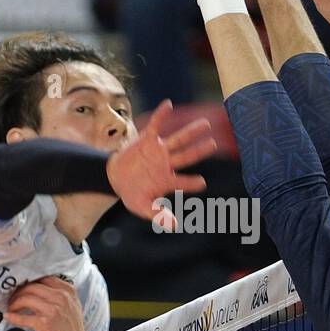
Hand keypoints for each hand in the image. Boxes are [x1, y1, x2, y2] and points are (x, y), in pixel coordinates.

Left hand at [4, 276, 88, 330]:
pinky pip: (22, 317)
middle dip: (19, 292)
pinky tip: (8, 317)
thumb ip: (60, 296)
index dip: (31, 282)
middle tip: (13, 298)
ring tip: (11, 308)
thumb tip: (38, 288)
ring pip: (26, 298)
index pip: (45, 278)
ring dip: (14, 303)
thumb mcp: (72, 307)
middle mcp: (62, 298)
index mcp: (69, 292)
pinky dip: (13, 317)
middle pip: (33, 286)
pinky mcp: (44, 322)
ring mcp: (53, 309)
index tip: (23, 287)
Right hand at [106, 100, 215, 224]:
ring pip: (178, 140)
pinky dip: (160, 116)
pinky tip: (168, 104)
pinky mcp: (147, 140)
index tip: (201, 183)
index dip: (192, 183)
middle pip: (187, 156)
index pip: (184, 182)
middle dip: (200, 151)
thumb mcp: (142, 207)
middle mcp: (168, 164)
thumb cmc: (132, 194)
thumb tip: (173, 226)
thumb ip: (157, 215)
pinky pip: (155, 126)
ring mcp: (159, 151)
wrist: (115, 178)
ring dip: (190, 132)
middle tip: (214, 145)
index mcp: (168, 181)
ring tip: (204, 125)